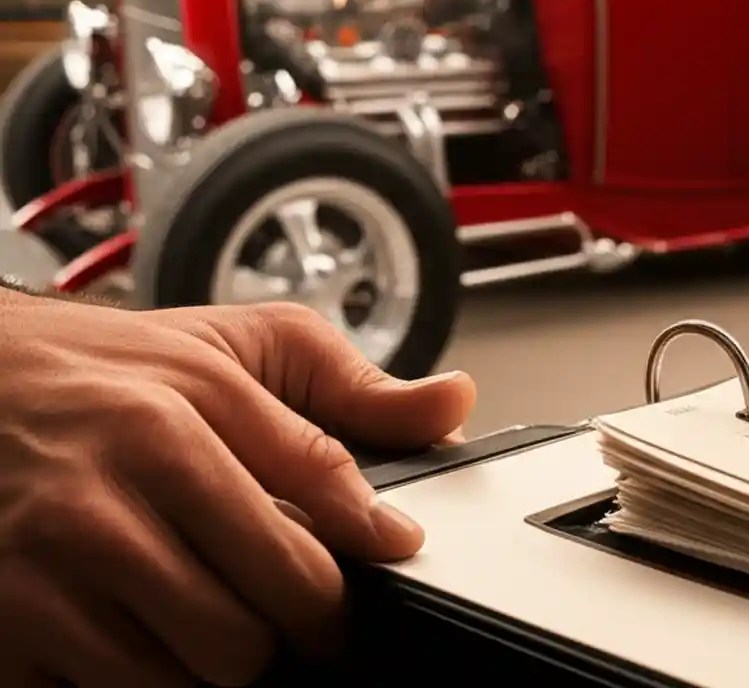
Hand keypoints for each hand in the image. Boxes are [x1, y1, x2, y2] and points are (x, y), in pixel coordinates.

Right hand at [0, 291, 474, 686]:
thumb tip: (451, 404)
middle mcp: (103, 503)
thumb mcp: (235, 346)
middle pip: (256, 630)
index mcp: (173, 426)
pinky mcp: (6, 632)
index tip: (380, 564)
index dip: (355, 571)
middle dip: (287, 625)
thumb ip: (349, 388)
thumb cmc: (101, 369)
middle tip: (283, 601)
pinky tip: (133, 624)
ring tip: (202, 601)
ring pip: (190, 677)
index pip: (309, 537)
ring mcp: (44, 577)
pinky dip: (139, 675)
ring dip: (212, 655)